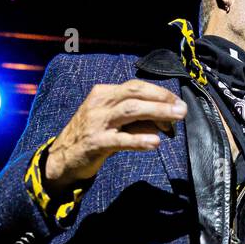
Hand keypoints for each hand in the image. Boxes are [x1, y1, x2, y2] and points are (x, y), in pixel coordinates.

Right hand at [43, 80, 187, 190]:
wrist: (63, 157)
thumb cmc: (93, 136)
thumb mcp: (113, 122)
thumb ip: (137, 120)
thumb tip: (166, 122)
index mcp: (104, 94)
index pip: (135, 87)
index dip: (159, 92)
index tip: (177, 101)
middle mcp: (100, 104)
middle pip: (135, 94)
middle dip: (161, 99)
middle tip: (182, 109)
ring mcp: (97, 122)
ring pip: (130, 111)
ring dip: (156, 113)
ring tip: (175, 119)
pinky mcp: (96, 142)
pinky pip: (120, 140)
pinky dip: (139, 140)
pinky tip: (155, 143)